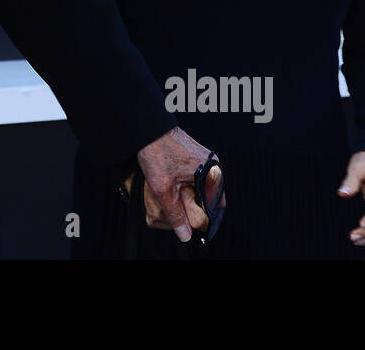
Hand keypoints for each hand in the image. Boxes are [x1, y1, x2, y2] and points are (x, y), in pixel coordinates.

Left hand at [134, 127, 220, 242]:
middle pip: (211, 199)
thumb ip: (175, 214)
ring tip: (174, 192)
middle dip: (195, 206)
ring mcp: (207, 160)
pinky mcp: (198, 157)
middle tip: (177, 206)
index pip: (216, 207)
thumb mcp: (163, 189)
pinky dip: (188, 185)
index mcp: (212, 173)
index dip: (202, 218)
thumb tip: (185, 235)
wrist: (148, 129)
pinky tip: (174, 183)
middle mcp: (214, 166)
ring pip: (203, 189)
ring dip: (191, 196)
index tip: (189, 222)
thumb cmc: (156, 153)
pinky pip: (198, 179)